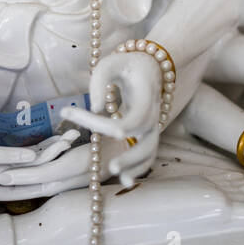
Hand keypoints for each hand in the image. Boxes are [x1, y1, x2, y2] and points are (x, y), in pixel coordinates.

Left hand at [59, 49, 164, 184]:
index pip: (135, 118)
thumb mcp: (110, 63)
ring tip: (112, 172)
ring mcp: (151, 128)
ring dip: (132, 166)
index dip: (115, 125)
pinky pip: (147, 157)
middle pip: (145, 142)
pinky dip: (138, 170)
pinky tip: (124, 181)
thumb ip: (100, 82)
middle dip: (129, 156)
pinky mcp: (146, 135)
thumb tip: (95, 108)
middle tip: (109, 165)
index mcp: (146, 97)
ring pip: (148, 154)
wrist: (151, 67)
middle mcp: (153, 116)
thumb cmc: (126, 65)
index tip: (90, 122)